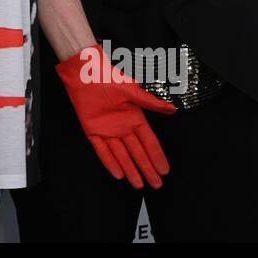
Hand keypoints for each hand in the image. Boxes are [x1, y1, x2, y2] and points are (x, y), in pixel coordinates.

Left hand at [56, 44, 177, 188]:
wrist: (85, 73)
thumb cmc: (109, 78)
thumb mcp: (133, 91)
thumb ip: (152, 103)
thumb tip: (172, 109)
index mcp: (135, 118)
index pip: (149, 142)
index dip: (157, 156)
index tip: (165, 169)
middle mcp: (123, 127)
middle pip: (137, 153)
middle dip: (147, 169)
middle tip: (157, 184)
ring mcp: (108, 131)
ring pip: (121, 155)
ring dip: (130, 170)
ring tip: (139, 184)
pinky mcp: (92, 132)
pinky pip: (102, 151)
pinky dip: (110, 162)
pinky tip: (118, 174)